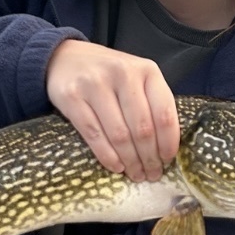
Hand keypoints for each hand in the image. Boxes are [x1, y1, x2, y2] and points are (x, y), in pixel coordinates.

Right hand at [46, 40, 179, 182]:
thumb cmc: (110, 77)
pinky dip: (108, 157)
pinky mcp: (72, 97)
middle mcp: (123, 74)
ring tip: (136, 175)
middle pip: (142, 129)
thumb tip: (164, 150)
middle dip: (149, 158)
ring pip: (119, 135)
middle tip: (151, 175)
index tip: (167, 161)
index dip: (168, 143)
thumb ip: (152, 105)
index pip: (164, 114)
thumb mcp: (137, 80)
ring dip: (130, 162)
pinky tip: (116, 167)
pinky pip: (94, 135)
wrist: (66, 59)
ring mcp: (95, 84)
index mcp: (146, 70)